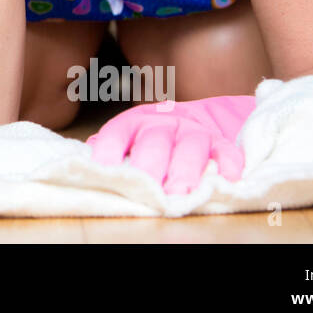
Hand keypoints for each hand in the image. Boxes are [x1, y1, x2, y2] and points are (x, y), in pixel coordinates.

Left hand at [85, 95, 257, 193]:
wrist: (196, 120)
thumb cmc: (153, 137)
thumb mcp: (129, 136)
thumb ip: (109, 148)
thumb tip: (85, 164)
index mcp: (135, 121)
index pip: (118, 132)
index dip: (109, 149)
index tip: (103, 169)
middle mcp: (164, 122)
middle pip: (155, 141)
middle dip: (150, 165)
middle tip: (147, 188)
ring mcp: (194, 131)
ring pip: (190, 148)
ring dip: (184, 170)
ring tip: (179, 192)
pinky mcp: (221, 142)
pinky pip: (227, 152)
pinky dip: (228, 165)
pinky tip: (225, 179)